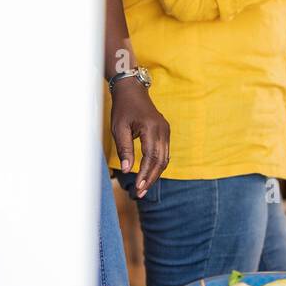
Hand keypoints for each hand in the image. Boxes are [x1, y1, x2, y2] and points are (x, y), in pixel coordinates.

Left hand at [110, 78, 169, 198]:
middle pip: (161, 160)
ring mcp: (166, 131)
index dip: (145, 174)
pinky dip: (158, 165)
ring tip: (143, 187)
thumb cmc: (123, 109)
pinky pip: (164, 153)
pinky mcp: (165, 133)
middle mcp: (163, 130)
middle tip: (140, 193)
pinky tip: (149, 174)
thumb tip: (127, 169)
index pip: (151, 156)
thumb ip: (124, 149)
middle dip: (151, 178)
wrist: (133, 92)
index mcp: (151, 128)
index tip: (137, 187)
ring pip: (165, 158)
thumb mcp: (119, 128)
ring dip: (155, 174)